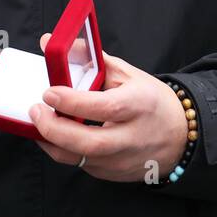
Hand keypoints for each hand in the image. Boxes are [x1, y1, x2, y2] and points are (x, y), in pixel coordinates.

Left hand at [27, 33, 188, 182]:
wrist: (180, 136)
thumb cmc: (150, 101)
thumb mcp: (127, 74)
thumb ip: (89, 58)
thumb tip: (53, 43)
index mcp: (139, 105)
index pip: (105, 107)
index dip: (73, 101)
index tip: (49, 91)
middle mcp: (133, 136)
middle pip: (90, 143)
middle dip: (55, 129)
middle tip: (36, 111)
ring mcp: (124, 159)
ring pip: (81, 160)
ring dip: (53, 142)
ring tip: (38, 123)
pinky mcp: (115, 173)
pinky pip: (82, 165)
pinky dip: (64, 150)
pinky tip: (55, 135)